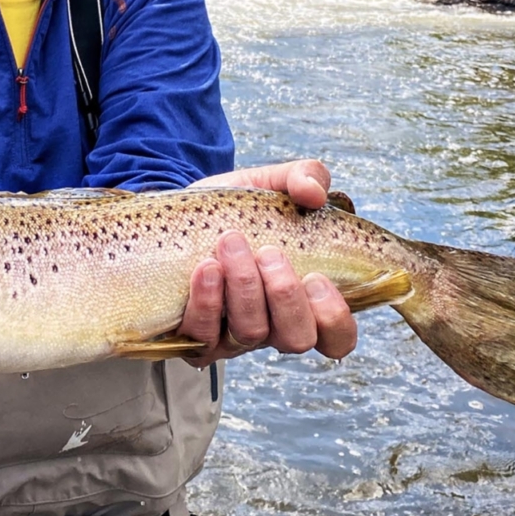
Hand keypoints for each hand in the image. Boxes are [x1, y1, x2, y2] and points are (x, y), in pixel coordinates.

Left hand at [178, 159, 357, 366]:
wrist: (177, 211)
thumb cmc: (235, 208)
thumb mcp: (271, 183)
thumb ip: (304, 176)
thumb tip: (314, 192)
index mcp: (304, 299)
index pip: (337, 338)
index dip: (334, 318)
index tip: (316, 278)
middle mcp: (273, 325)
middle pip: (296, 339)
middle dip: (286, 296)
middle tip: (269, 252)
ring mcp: (233, 335)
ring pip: (250, 333)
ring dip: (244, 287)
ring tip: (231, 242)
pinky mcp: (195, 336)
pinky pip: (203, 335)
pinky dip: (207, 302)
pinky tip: (206, 268)